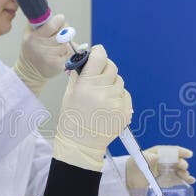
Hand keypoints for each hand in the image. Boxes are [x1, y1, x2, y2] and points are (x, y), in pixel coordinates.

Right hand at [12, 14, 71, 95]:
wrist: (30, 71)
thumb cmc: (31, 50)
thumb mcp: (28, 34)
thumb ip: (37, 23)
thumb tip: (48, 13)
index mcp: (34, 37)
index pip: (52, 25)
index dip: (59, 21)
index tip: (60, 20)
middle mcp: (41, 47)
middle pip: (62, 34)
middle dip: (63, 32)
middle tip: (60, 34)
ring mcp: (49, 57)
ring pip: (66, 44)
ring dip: (64, 44)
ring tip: (56, 47)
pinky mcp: (57, 65)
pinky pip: (68, 53)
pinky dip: (66, 53)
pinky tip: (58, 55)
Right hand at [53, 45, 132, 170]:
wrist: (81, 144)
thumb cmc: (72, 119)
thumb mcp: (69, 93)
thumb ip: (78, 74)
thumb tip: (85, 58)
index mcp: (87, 85)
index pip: (99, 57)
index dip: (98, 52)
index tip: (97, 53)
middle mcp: (103, 92)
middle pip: (112, 67)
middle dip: (105, 69)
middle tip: (98, 76)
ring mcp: (116, 102)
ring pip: (119, 82)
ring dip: (112, 84)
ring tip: (101, 97)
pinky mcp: (125, 111)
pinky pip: (125, 94)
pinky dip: (118, 96)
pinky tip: (108, 105)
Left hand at [126, 146, 194, 190]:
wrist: (129, 179)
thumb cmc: (134, 166)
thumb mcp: (139, 161)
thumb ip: (148, 158)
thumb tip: (156, 156)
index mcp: (160, 153)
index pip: (173, 151)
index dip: (181, 152)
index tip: (189, 154)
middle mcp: (165, 161)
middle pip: (177, 161)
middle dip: (182, 164)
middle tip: (183, 167)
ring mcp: (167, 170)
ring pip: (179, 170)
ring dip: (185, 173)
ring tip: (188, 177)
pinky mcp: (167, 180)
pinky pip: (177, 179)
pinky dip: (184, 180)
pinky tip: (191, 181)